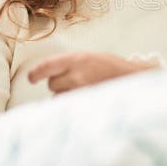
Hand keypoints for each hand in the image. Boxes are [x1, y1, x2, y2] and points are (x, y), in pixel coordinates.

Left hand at [27, 51, 157, 93]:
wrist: (134, 80)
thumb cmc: (113, 69)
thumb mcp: (91, 58)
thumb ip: (71, 64)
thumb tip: (50, 74)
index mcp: (77, 59)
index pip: (47, 66)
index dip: (36, 73)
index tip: (32, 78)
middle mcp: (77, 75)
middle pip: (52, 84)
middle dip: (59, 85)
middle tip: (75, 83)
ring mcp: (81, 92)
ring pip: (60, 97)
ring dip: (67, 96)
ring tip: (84, 91)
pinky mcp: (86, 104)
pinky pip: (70, 107)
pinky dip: (74, 105)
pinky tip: (85, 100)